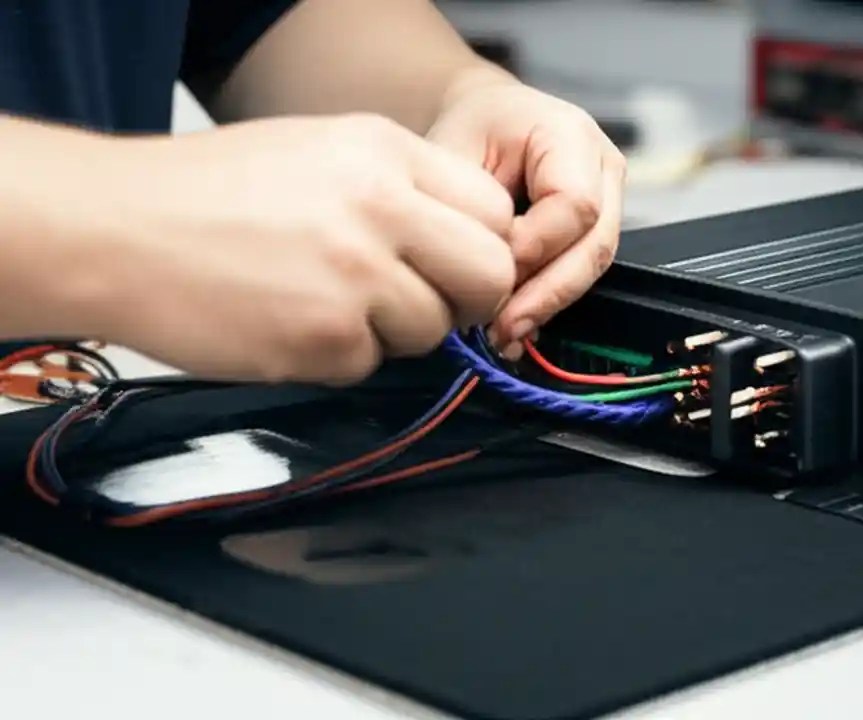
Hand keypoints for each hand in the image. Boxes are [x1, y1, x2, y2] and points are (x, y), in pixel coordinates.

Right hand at [87, 113, 516, 383]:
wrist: (113, 231)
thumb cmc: (208, 192)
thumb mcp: (320, 152)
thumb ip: (401, 191)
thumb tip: (462, 244)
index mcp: (385, 152)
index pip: (495, 212)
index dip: (483, 248)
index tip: (457, 267)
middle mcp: (383, 208)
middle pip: (491, 275)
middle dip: (468, 300)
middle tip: (427, 304)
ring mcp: (357, 278)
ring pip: (432, 330)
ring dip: (392, 332)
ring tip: (324, 303)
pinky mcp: (326, 340)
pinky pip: (370, 364)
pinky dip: (338, 356)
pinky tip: (288, 323)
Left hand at [427, 66, 626, 356]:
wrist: (487, 117)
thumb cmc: (470, 129)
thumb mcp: (455, 154)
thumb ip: (474, 209)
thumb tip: (490, 272)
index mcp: (571, 134)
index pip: (574, 204)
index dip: (535, 246)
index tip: (490, 272)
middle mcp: (603, 165)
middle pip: (596, 243)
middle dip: (548, 291)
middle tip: (504, 328)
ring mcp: (610, 197)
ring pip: (594, 264)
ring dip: (550, 302)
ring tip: (506, 334)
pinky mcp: (599, 226)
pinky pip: (583, 269)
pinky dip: (550, 299)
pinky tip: (519, 324)